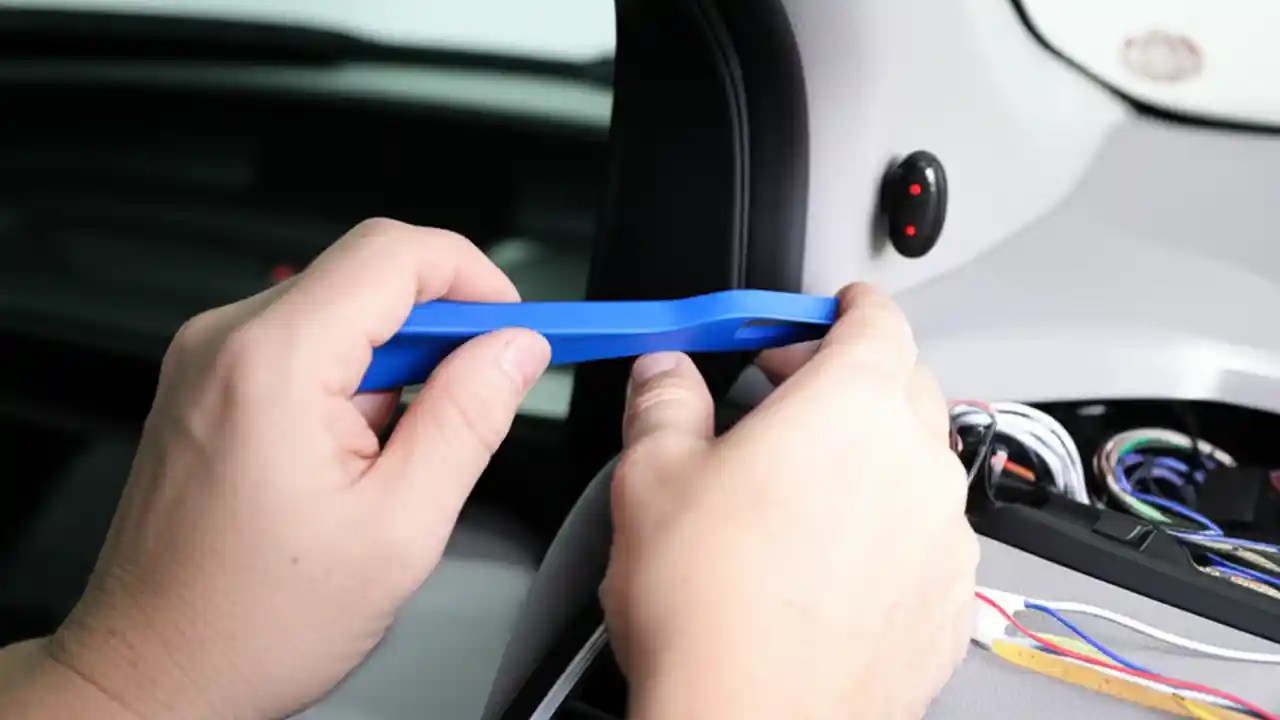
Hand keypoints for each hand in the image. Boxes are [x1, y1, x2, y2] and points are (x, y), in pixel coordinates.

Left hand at [43, 219, 550, 717]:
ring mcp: (208, 361)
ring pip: (340, 312)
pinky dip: (354, 381)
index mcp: (274, 362)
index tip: (517, 322)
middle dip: (442, 329)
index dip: (474, 276)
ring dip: (397, 364)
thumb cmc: (251, 623)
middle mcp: (226, 342)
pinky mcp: (206, 385)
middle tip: (486, 392)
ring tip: (402, 457)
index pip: (394, 253)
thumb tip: (516, 349)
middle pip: (367, 276)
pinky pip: (302, 345)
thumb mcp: (400, 527)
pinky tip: (359, 456)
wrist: (151, 673)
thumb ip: (469, 419)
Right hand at [602, 284, 977, 719]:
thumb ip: (664, 403)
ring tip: (799, 488)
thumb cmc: (711, 608)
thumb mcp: (653, 477)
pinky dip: (887, 525)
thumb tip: (663, 374)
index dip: (845, 304)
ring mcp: (942, 534)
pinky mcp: (948, 599)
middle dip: (849, 374)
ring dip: (869, 453)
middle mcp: (915, 460)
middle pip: (902, 382)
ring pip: (916, 462)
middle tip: (788, 395)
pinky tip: (828, 559)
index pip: (876, 317)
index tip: (828, 308)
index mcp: (852, 404)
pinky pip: (926, 535)